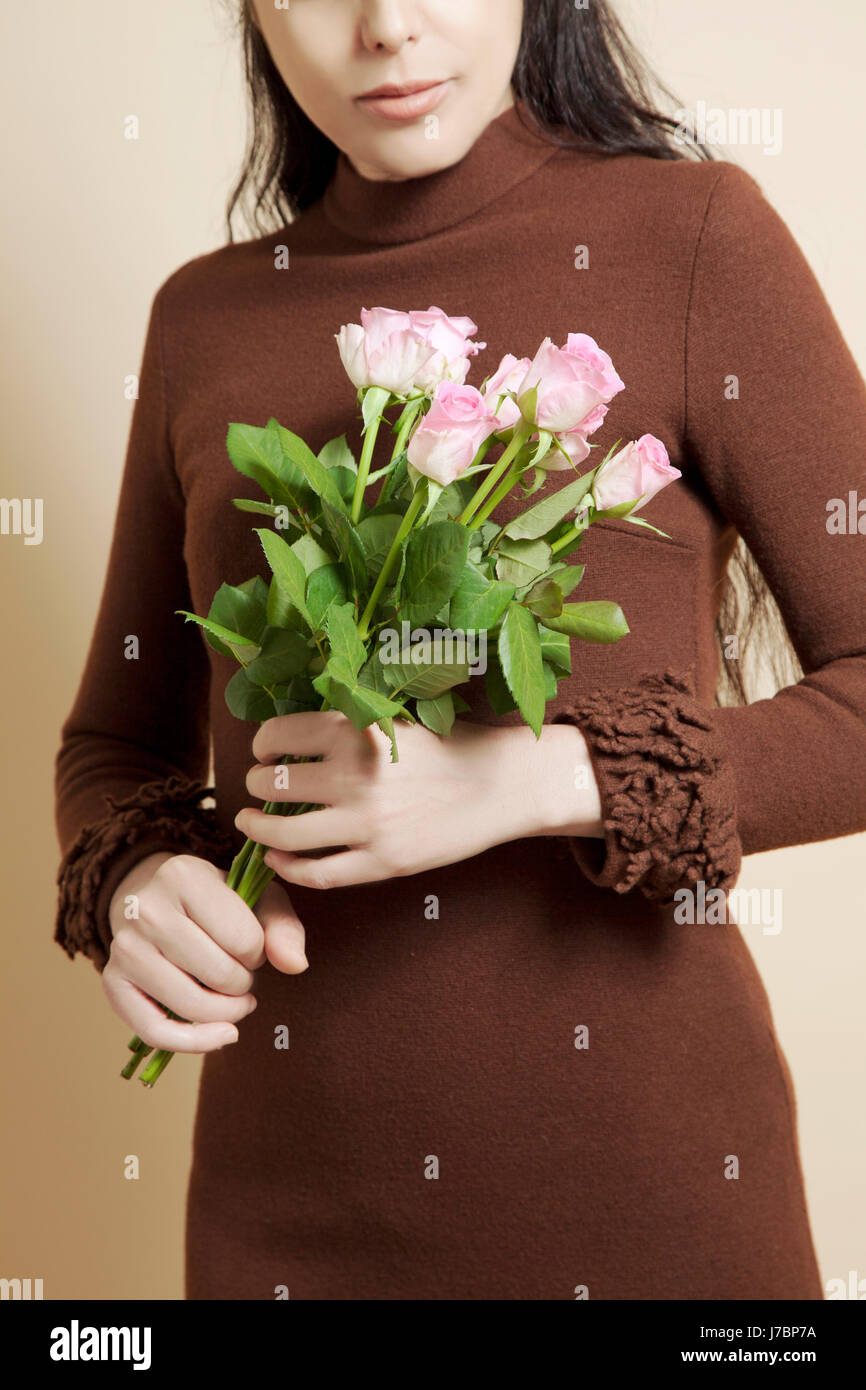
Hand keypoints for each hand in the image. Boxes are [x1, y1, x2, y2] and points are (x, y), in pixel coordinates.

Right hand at [102, 851, 306, 1052]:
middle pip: (221, 976)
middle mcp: (146, 909)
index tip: (249, 946)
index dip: (258, 954)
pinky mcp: (112, 981)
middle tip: (239, 973)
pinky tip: (221, 1036)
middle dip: (244, 985)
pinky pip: (154, 1031)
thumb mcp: (258, 901)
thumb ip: (284, 928)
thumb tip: (295, 964)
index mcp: (183, 875)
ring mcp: (124, 947)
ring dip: (226, 1013)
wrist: (159, 904)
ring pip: (192, 1006)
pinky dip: (194, 1043)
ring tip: (233, 998)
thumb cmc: (217, 905)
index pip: (245, 940)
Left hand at [235, 711, 602, 889]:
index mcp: (357, 729)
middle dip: (255, 785)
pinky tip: (279, 859)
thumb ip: (347, 727)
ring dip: (257, 828)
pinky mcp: (382, 862)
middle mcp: (355, 775)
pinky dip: (287, 868)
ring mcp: (368, 823)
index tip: (263, 752)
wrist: (502, 784)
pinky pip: (317, 873)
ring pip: (284, 833)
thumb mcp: (395, 720)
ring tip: (251, 824)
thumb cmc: (449, 747)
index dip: (261, 745)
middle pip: (272, 784)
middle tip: (257, 788)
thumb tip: (287, 739)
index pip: (278, 735)